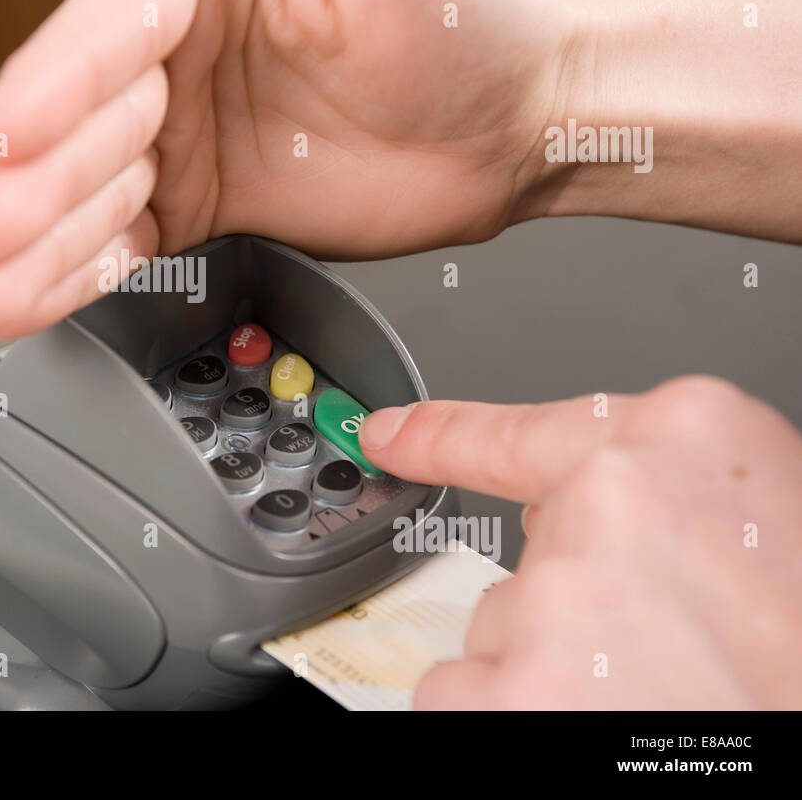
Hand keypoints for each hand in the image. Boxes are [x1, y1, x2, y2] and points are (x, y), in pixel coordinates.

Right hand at [0, 0, 576, 338]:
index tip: (11, 129)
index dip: (59, 81)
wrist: (515, 121)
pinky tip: (22, 304)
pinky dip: (76, 279)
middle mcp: (167, 53)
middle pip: (79, 120)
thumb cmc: (460, 5)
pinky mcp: (195, 207)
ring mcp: (176, 137)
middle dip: (34, 181)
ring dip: (34, 246)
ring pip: (88, 194)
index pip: (108, 24)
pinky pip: (125, 248)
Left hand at [357, 376, 801, 708]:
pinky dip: (517, 712)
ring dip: (558, 668)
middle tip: (671, 652)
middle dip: (576, 604)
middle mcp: (614, 501)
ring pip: (507, 630)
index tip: (386, 433)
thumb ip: (665, 506)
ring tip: (662, 694)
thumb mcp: (769, 530)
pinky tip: (607, 725)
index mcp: (692, 442)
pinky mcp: (514, 690)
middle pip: (531, 554)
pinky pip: (470, 692)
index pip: (530, 425)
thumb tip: (580, 518)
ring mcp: (557, 597)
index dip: (443, 434)